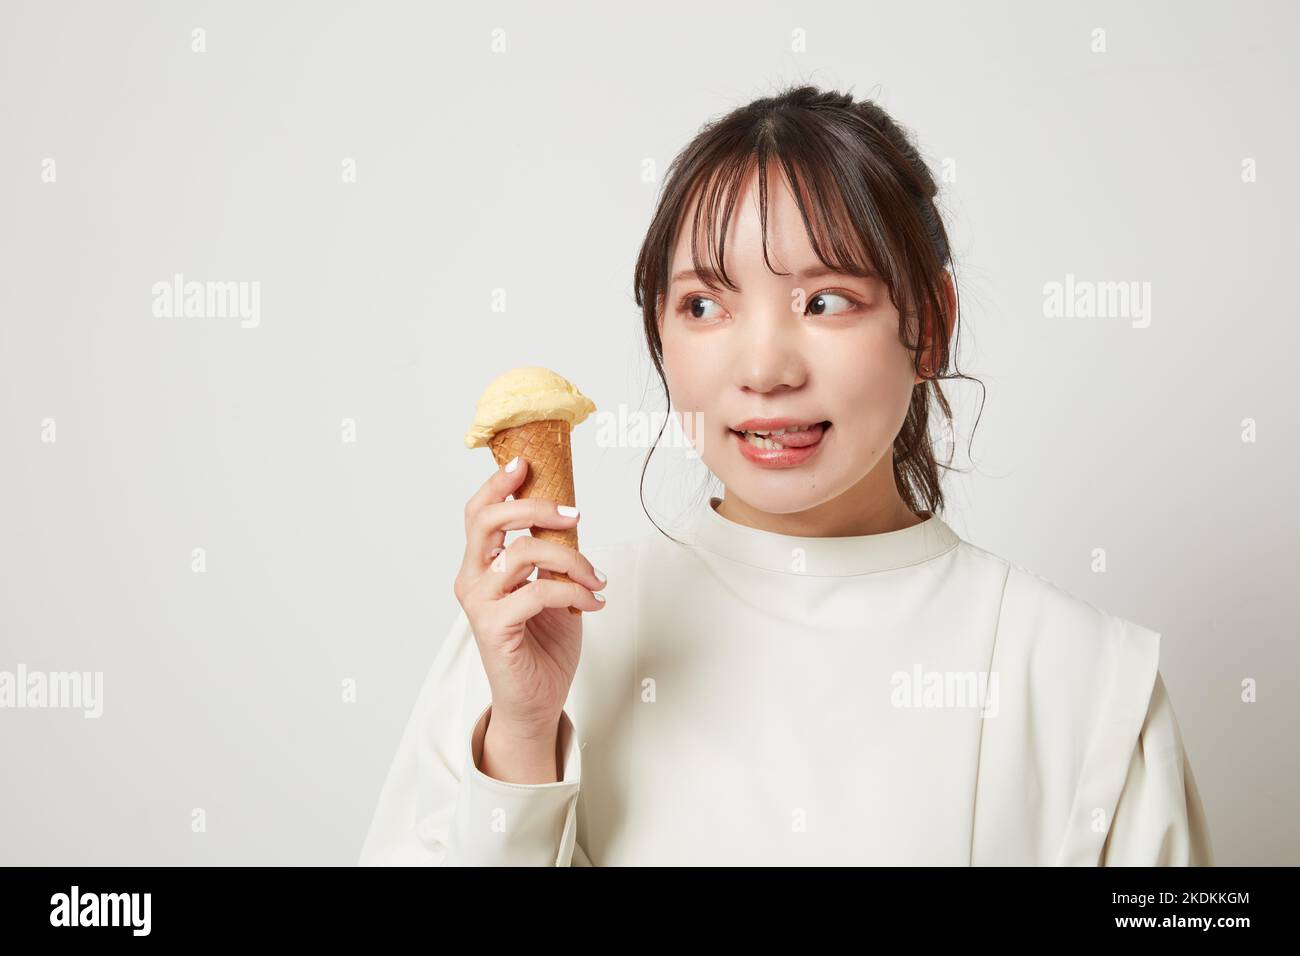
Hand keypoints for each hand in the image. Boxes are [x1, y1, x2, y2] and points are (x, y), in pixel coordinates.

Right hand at [453, 455, 606, 745]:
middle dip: (535, 507)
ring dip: (572, 558)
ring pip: (523, 552)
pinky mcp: (493, 627)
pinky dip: (574, 591)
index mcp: (481, 566)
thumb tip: (568, 517)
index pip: (478, 514)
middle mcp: (472, 580)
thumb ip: (551, 556)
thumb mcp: (552, 588)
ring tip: (596, 578)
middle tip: (575, 515)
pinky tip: (592, 603)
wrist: (536, 701)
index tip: (524, 463)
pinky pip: (538, 591)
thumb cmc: (543, 644)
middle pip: (489, 521)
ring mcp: (479, 604)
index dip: (498, 486)